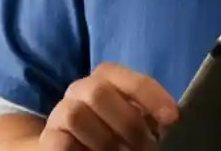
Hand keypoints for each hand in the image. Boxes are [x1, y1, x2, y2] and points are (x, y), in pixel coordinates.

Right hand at [39, 62, 179, 150]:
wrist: (73, 144)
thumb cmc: (114, 130)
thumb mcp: (133, 120)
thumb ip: (147, 117)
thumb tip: (167, 124)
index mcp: (106, 79)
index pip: (125, 76)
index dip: (149, 94)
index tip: (172, 118)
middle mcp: (80, 90)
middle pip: (98, 91)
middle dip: (127, 121)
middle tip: (147, 147)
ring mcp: (61, 113)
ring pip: (76, 114)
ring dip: (104, 140)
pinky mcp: (48, 138)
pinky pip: (60, 143)